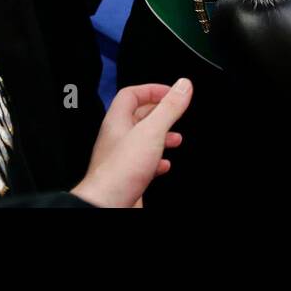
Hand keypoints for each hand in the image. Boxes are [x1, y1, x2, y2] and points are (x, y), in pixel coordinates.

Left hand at [70, 80, 190, 207]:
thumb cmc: (119, 172)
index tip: (171, 93)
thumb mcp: (151, 132)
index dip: (152, 90)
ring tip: (176, 138)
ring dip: (161, 138)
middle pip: (138, 117)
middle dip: (160, 114)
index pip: (131, 94)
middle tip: (176, 113)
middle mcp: (117, 137)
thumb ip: (168, 108)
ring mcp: (121, 158)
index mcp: (117, 121)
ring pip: (143, 141)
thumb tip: (182, 85)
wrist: (108, 205)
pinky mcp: (128, 177)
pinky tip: (165, 164)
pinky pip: (144, 163)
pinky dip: (158, 161)